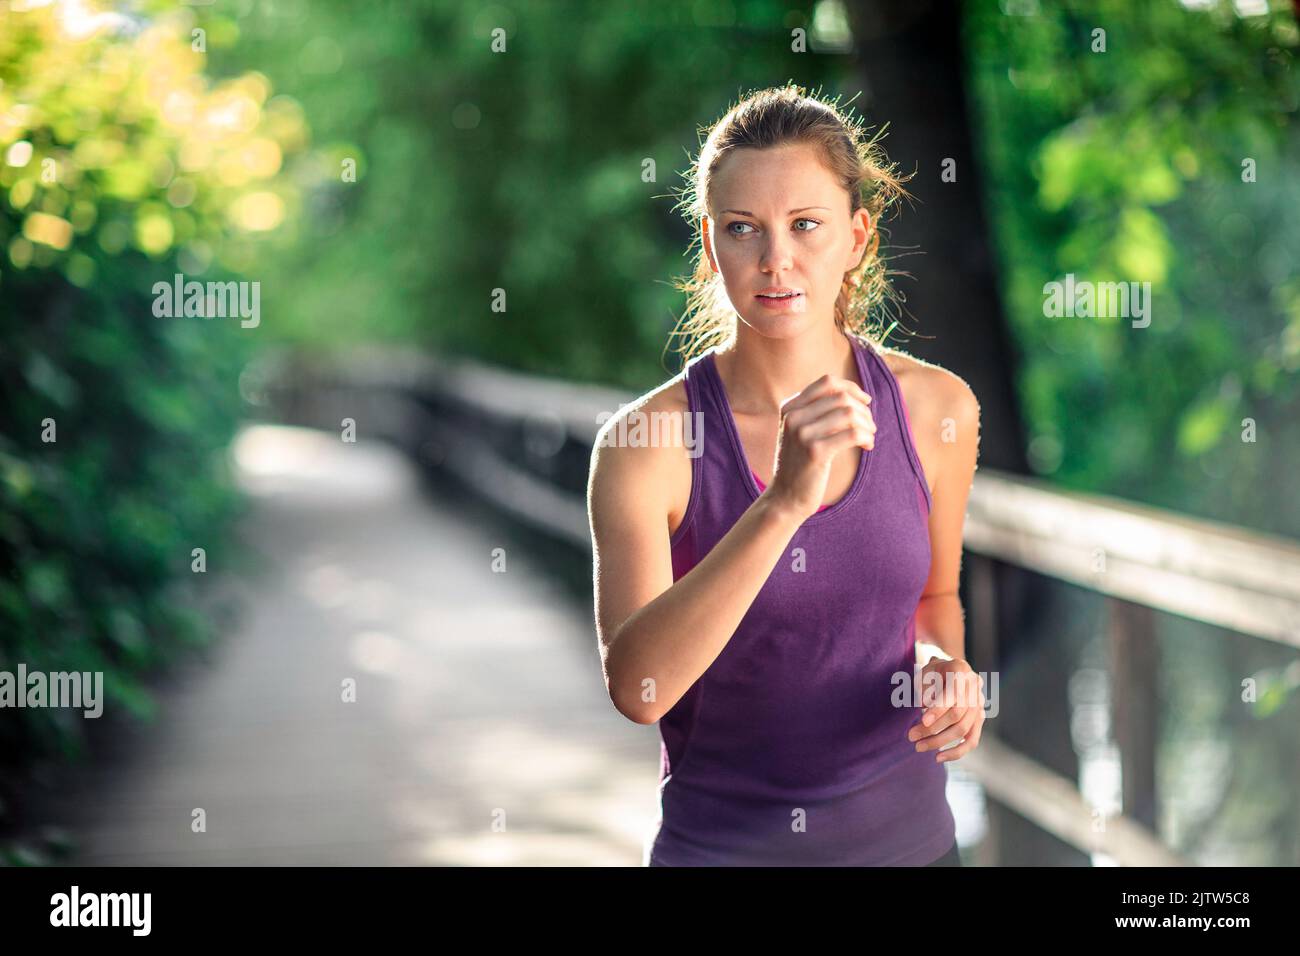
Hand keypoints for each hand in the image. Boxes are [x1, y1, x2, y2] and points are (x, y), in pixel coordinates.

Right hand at [764, 374, 875, 520]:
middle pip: (841, 397)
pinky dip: (867, 437)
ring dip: (867, 424)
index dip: (852, 388)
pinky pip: (853, 434)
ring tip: (869, 437)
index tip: (865, 401)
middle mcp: (793, 417)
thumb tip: (855, 395)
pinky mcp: (815, 451)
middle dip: (863, 410)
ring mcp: (802, 433)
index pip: (827, 383)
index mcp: (789, 407)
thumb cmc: (799, 465)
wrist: (785, 498)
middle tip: (870, 427)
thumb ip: (817, 412)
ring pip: (849, 413)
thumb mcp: (800, 433)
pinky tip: (867, 446)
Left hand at [907, 657, 985, 763]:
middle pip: (957, 716)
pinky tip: (938, 758)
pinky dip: (957, 752)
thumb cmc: (932, 672)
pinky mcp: (979, 720)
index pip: (953, 696)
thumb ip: (924, 689)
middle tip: (911, 736)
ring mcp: (979, 705)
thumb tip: (925, 711)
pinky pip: (972, 740)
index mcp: (960, 670)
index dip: (938, 710)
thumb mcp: (924, 672)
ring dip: (940, 742)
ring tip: (918, 747)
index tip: (922, 721)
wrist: (949, 670)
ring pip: (963, 730)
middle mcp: (974, 688)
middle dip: (932, 729)